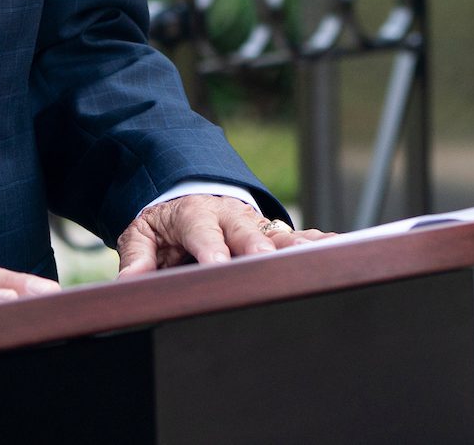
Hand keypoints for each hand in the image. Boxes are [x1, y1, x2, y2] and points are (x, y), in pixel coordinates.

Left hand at [114, 196, 331, 275]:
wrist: (184, 190)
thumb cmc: (163, 220)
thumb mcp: (140, 232)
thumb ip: (137, 257)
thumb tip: (129, 282)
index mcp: (194, 214)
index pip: (202, 232)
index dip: (211, 250)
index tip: (218, 267)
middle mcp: (229, 215)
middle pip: (246, 233)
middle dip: (258, 250)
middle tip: (267, 268)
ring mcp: (254, 223)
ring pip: (279, 235)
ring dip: (300, 247)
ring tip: (322, 256)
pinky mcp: (272, 233)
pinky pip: (300, 238)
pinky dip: (321, 245)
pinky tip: (345, 250)